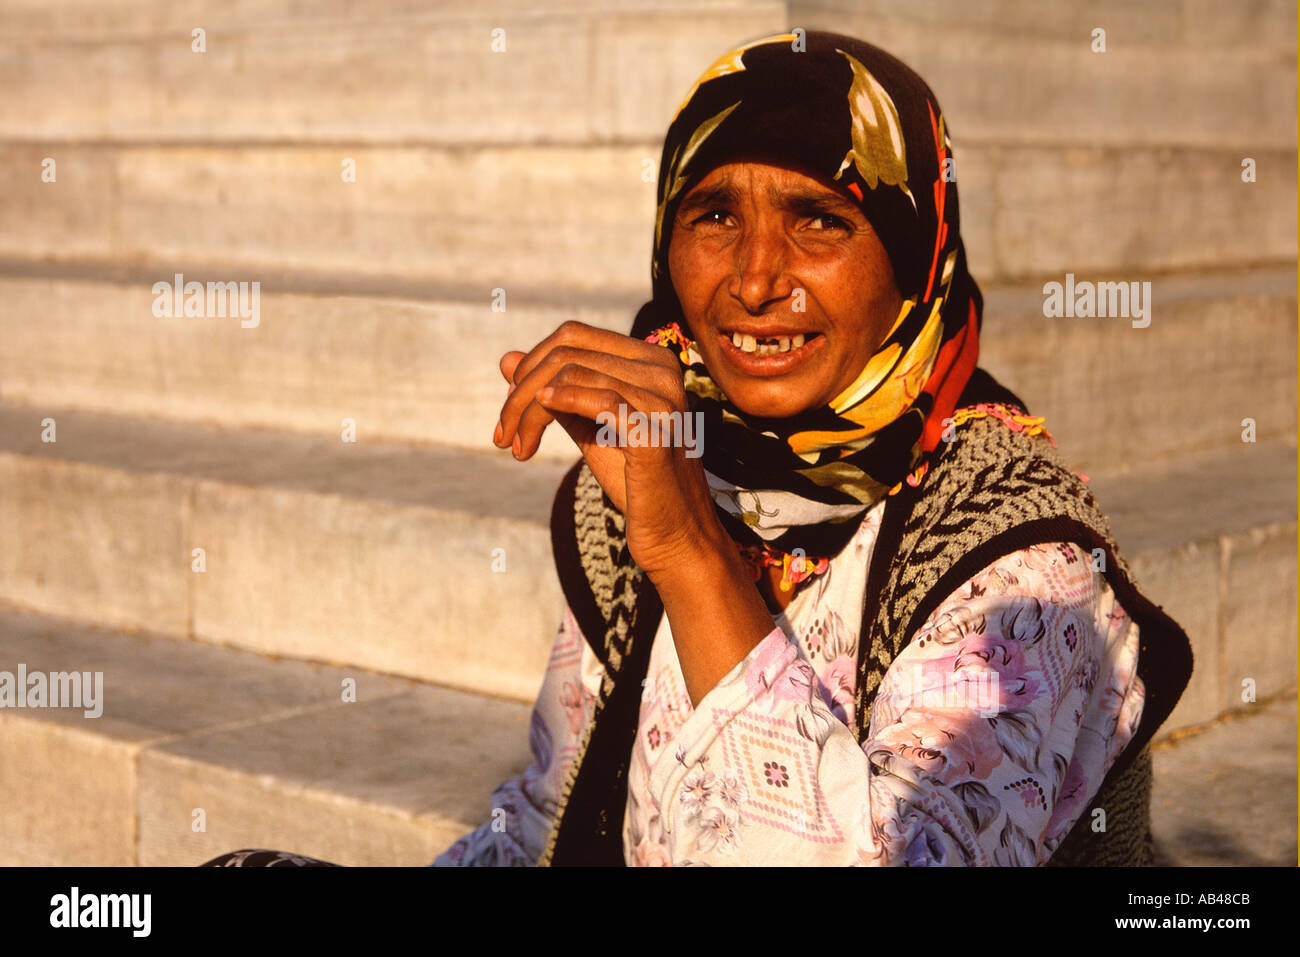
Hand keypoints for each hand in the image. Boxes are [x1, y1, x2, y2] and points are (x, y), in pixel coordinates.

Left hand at [493, 320, 724, 579]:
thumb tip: (506, 359)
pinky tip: (534, 428)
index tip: (510, 407)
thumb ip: (555, 393)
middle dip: (522, 390)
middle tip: (502, 434)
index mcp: (651, 361)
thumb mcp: (590, 430)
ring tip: (515, 446)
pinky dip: (560, 404)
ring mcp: (664, 399)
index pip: (573, 336)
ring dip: (528, 410)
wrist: (676, 539)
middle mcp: (663, 371)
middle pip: (567, 353)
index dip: (530, 364)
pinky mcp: (657, 432)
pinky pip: (600, 400)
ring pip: (573, 374)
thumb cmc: (636, 485)